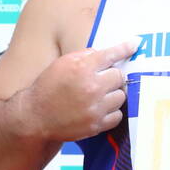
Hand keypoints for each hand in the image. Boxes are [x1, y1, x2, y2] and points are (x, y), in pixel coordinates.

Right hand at [16, 39, 134, 141]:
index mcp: (81, 69)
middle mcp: (91, 87)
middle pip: (119, 76)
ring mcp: (95, 107)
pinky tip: (99, 108)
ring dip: (112, 94)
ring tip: (98, 96)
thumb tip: (105, 53)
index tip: (135, 44)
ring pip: (121, 96)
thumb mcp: (62, 64)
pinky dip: (111, 111)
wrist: (34, 117)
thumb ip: (85, 56)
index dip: (125, 48)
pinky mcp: (96, 124)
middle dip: (112, 77)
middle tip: (102, 80)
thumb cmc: (48, 88)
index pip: (110, 55)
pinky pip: (117, 115)